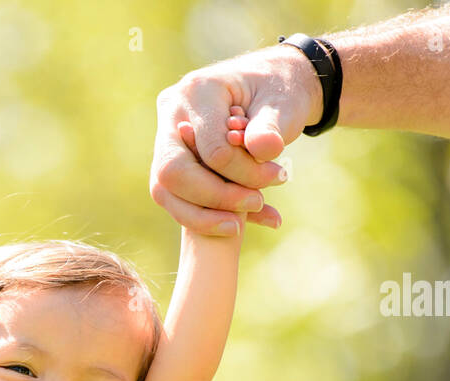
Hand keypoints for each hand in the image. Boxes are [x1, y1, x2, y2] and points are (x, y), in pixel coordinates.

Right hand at [150, 44, 321, 233]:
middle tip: (257, 203)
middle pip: (173, 172)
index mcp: (197, 91)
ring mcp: (165, 139)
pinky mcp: (170, 160)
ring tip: (241, 225)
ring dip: (202, 216)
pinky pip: (176, 197)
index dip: (243, 172)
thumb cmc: (278, 91)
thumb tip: (261, 150)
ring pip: (165, 191)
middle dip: (215, 198)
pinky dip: (205, 217)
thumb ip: (272, 126)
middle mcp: (171, 114)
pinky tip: (240, 224)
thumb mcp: (285, 102)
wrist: (270, 86)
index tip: (279, 176)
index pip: (211, 149)